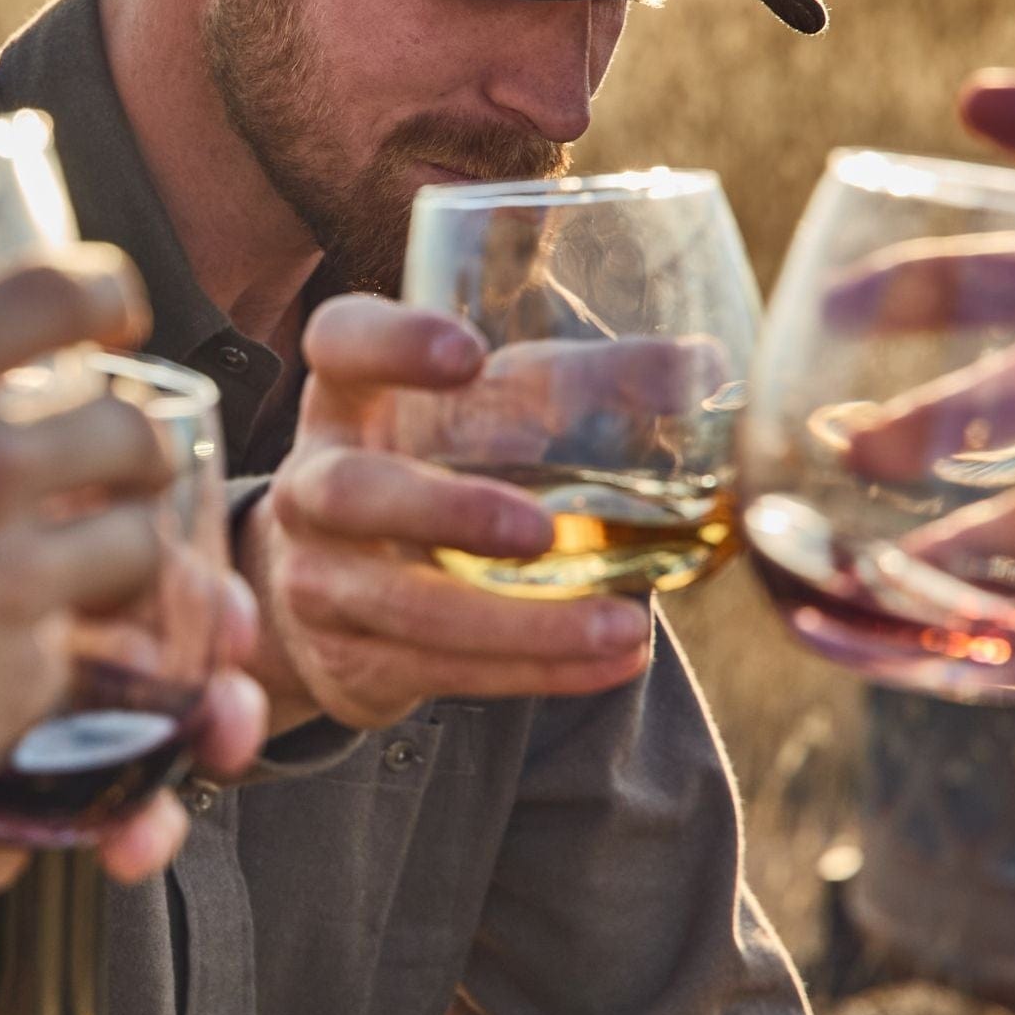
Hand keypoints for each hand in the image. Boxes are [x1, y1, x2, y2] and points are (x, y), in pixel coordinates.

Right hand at [0, 249, 210, 880]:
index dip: (104, 294)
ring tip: (104, 569)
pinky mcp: (22, 683)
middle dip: (136, 445)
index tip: (115, 315)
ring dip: (129, 549)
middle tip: (115, 468)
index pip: (52, 292)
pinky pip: (81, 654)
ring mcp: (12, 578)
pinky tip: (24, 667)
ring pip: (139, 543)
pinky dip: (66, 657)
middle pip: (129, 427)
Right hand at [239, 295, 654, 734]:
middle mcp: (313, 483)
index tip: (469, 354)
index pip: (338, 343)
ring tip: (624, 625)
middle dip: (446, 511)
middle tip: (540, 530)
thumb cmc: (434, 468)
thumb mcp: (486, 414)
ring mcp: (320, 577)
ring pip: (405, 607)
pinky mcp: (351, 658)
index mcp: (347, 398)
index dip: (391, 343)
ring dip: (519, 624)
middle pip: (352, 491)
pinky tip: (612, 659)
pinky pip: (441, 670)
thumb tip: (701, 367)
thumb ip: (582, 386)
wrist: (332, 591)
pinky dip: (534, 670)